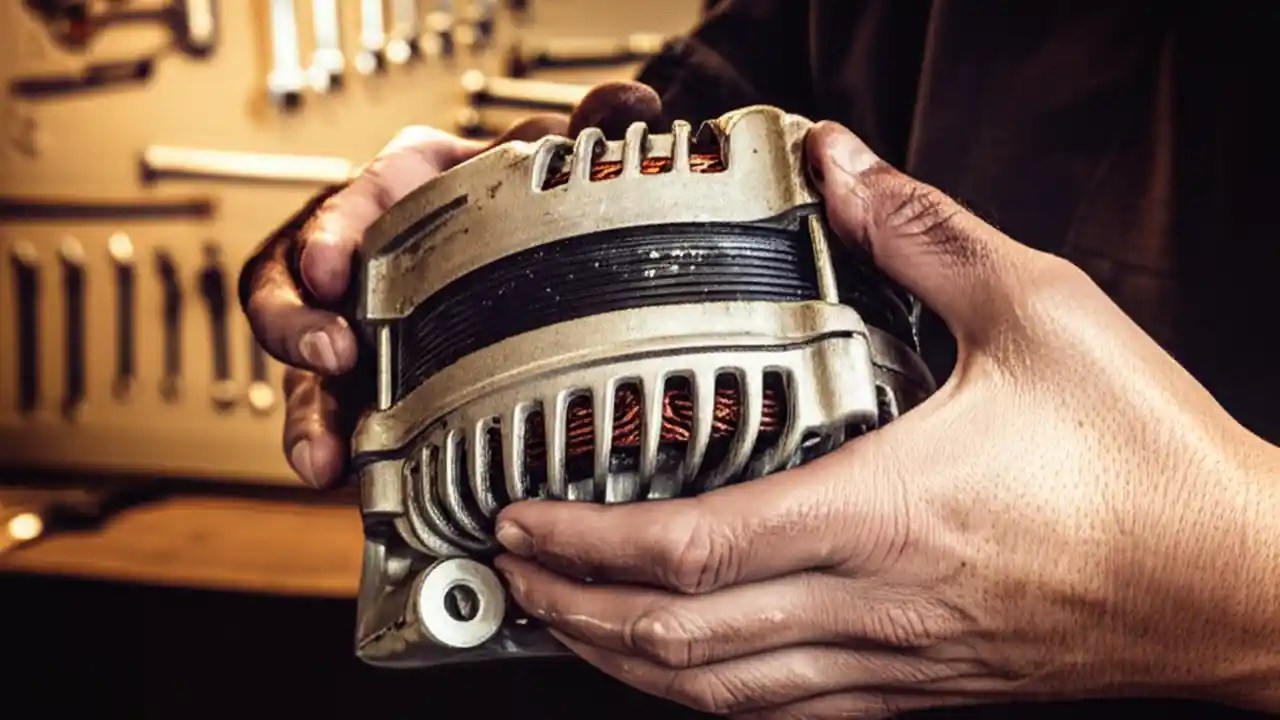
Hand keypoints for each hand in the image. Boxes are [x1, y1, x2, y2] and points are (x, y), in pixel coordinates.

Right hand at [238, 83, 663, 487]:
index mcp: (401, 192)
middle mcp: (365, 259)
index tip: (329, 263)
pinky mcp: (364, 381)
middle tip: (330, 352)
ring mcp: (358, 323)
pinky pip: (334, 411)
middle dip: (301, 324)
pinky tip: (336, 472)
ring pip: (307, 363)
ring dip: (308, 410)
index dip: (333, 233)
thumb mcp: (541, 162)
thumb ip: (580, 131)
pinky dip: (330, 442)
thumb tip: (629, 104)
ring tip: (321, 451)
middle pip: (300, 285)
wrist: (530, 254)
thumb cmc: (515, 201)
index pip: (353, 201)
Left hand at [491, 122, 1279, 717]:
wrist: (1242, 586)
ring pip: (726, 696)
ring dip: (629, 665)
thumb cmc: (1149, 463)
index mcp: (885, 515)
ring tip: (569, 626)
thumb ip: (924, 236)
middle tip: (514, 576)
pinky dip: (715, 696)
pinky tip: (689, 673)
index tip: (524, 520)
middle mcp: (875, 606)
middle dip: (576, 613)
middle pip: (681, 643)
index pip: (691, 551)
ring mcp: (896, 663)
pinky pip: (792, 712)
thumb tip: (843, 169)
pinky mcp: (924, 689)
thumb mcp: (1043, 313)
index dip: (587, 545)